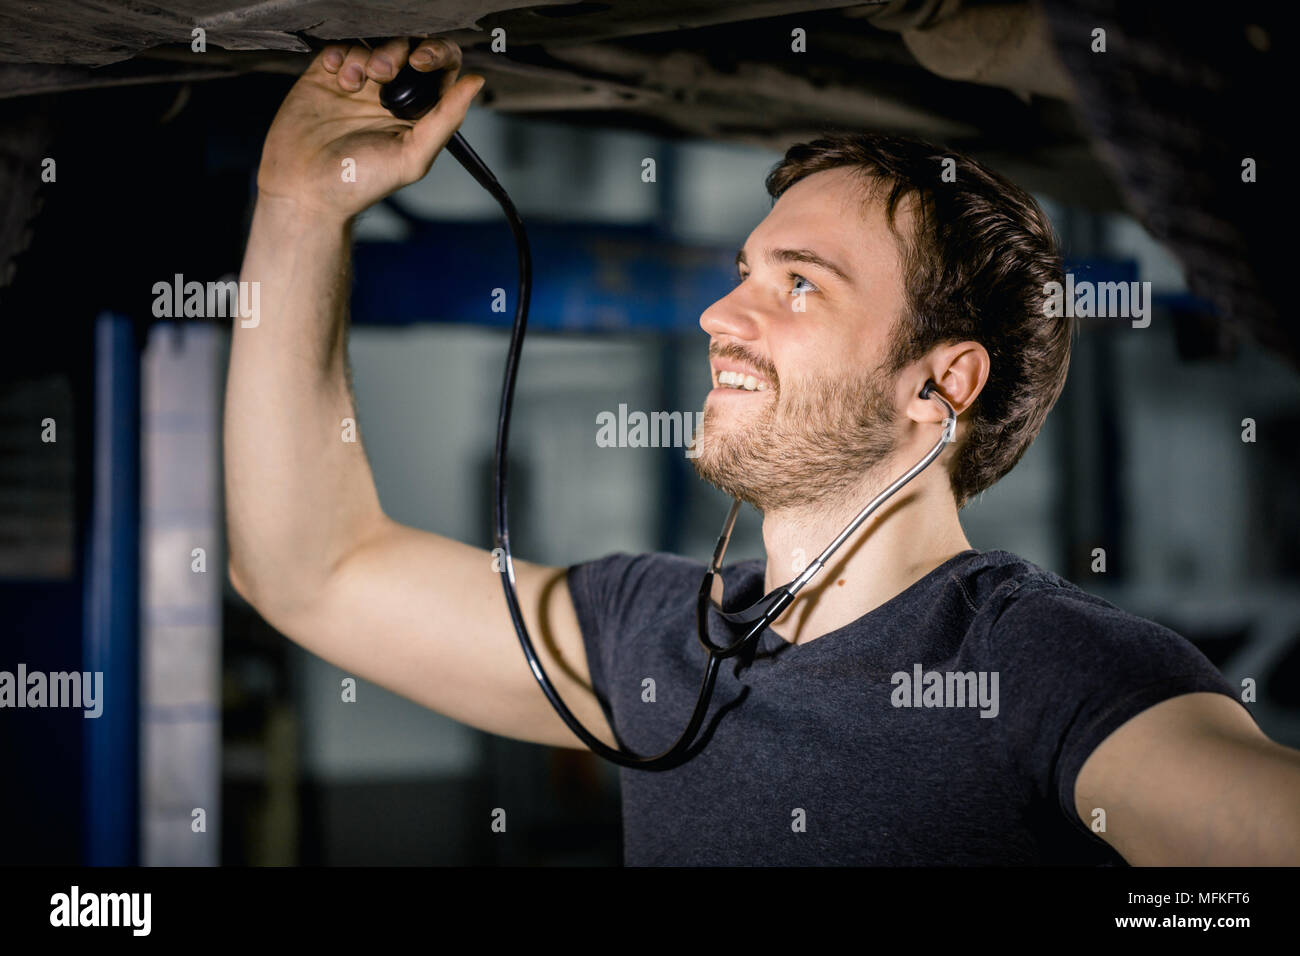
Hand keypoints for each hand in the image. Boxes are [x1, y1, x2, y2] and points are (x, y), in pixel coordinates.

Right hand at [256, 37, 483, 222]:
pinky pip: (340, 46)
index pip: (442, 67)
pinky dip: (340, 53)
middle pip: (407, 47)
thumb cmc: (359, 183)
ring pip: (374, 43)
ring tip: (351, 84)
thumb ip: (446, 118)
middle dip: (396, 51)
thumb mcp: (412, 156)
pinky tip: (334, 75)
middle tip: (380, 74)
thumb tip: (477, 82)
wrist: (304, 188)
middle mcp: (393, 95)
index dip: (436, 53)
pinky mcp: (328, 77)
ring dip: (365, 54)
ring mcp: (361, 84)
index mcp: (420, 112)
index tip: (419, 61)